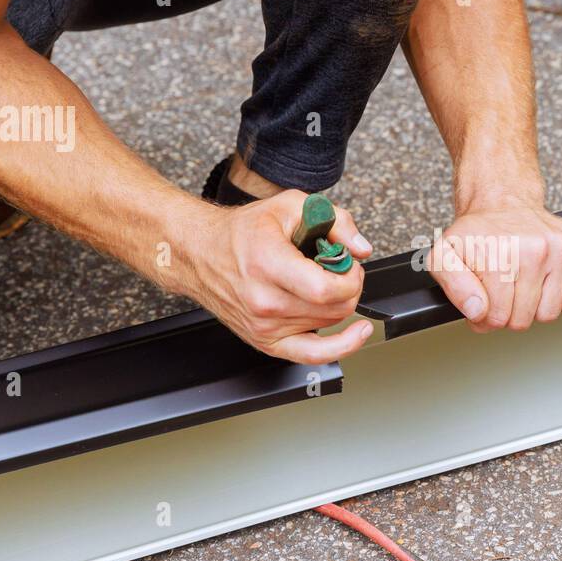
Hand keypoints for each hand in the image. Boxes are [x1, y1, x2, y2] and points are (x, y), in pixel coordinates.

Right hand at [184, 190, 374, 361]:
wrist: (201, 254)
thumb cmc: (242, 232)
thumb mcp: (290, 206)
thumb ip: (335, 221)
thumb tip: (360, 248)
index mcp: (268, 264)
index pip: (325, 290)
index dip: (351, 278)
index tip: (350, 264)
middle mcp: (264, 301)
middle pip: (334, 309)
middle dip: (349, 286)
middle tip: (339, 268)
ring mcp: (264, 326)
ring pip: (328, 324)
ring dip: (336, 304)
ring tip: (320, 282)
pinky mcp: (265, 341)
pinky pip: (313, 355)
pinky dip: (340, 346)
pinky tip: (355, 334)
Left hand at [428, 197, 561, 331]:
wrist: (503, 201)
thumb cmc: (478, 233)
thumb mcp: (445, 255)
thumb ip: (453, 286)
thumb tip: (477, 309)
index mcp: (501, 252)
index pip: (497, 317)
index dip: (485, 316)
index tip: (482, 301)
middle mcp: (535, 248)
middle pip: (523, 319)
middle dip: (507, 313)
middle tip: (500, 292)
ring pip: (550, 313)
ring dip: (533, 307)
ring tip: (521, 285)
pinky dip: (560, 299)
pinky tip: (543, 282)